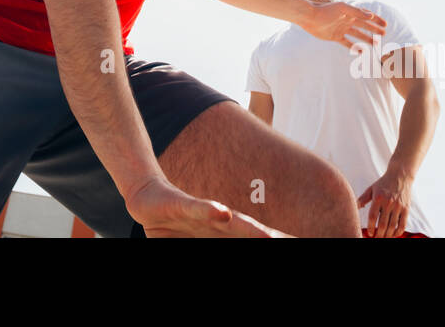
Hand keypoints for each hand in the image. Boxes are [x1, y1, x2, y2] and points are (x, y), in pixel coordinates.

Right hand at [124, 175, 292, 236]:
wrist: (146, 198)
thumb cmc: (174, 226)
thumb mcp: (192, 247)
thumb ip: (212, 246)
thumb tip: (225, 229)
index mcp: (225, 234)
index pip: (255, 241)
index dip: (275, 241)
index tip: (299, 243)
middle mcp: (220, 223)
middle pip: (252, 233)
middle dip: (272, 239)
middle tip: (294, 243)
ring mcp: (204, 214)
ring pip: (230, 222)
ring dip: (250, 229)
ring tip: (267, 237)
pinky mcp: (183, 205)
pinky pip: (197, 208)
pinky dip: (210, 210)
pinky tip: (222, 212)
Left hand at [300, 0, 386, 48]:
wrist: (309, 18)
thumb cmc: (326, 11)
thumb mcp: (343, 9)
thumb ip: (357, 12)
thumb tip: (371, 15)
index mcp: (350, 12)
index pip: (366, 16)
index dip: (376, 20)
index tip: (385, 24)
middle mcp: (347, 20)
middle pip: (364, 26)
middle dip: (374, 30)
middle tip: (384, 34)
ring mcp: (341, 29)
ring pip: (357, 35)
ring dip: (367, 39)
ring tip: (376, 44)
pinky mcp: (335, 37)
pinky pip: (347, 43)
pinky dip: (354, 47)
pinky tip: (361, 52)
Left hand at [357, 169, 411, 237]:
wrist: (400, 175)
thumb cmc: (383, 183)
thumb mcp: (371, 189)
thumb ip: (362, 199)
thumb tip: (353, 207)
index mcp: (378, 198)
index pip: (373, 217)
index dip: (370, 227)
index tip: (369, 233)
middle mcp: (388, 202)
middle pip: (383, 224)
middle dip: (379, 234)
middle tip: (376, 238)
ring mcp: (398, 206)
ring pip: (392, 226)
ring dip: (388, 235)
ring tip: (384, 238)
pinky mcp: (406, 208)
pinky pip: (403, 224)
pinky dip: (398, 232)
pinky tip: (394, 235)